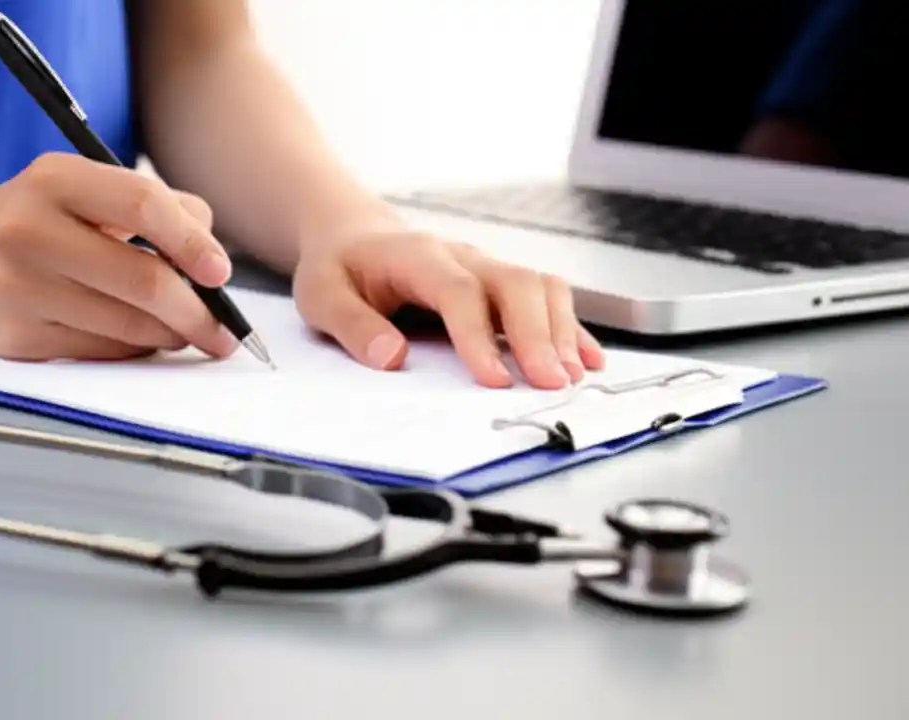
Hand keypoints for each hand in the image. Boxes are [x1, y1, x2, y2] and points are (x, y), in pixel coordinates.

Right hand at [0, 152, 239, 360]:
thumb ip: (149, 207)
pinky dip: (135, 350)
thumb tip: (211, 259)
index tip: (221, 272)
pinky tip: (144, 341)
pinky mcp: (15, 337)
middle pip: (142, 278)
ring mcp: (18, 287)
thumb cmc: (32, 220)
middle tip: (223, 329)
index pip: (143, 204)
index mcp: (54, 179)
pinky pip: (100, 350)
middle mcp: (28, 229)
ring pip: (126, 325)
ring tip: (189, 333)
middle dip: (197, 311)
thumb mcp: (79, 190)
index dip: (193, 241)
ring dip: (171, 335)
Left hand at [292, 219, 604, 388]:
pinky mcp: (499, 283)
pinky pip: (546, 296)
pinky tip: (586, 359)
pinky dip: (571, 327)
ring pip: (538, 286)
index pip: (458, 291)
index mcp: (416, 257)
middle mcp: (461, 257)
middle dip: (537, 335)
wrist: (353, 237)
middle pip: (514, 283)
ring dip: (560, 331)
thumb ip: (352, 325)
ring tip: (569, 378)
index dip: (479, 335)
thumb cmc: (340, 268)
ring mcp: (486, 267)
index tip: (494, 379)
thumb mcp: (322, 295)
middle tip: (550, 383)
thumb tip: (390, 357)